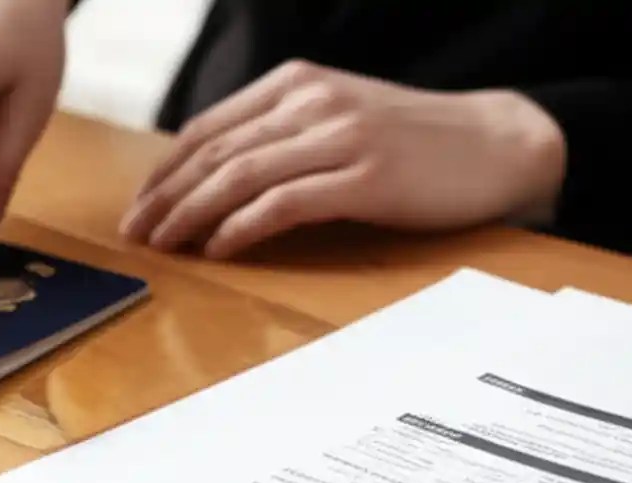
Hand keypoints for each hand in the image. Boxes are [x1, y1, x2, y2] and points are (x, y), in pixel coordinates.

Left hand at [122, 60, 565, 258]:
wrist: (497, 142)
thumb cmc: (411, 140)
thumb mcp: (336, 118)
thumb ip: (279, 136)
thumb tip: (211, 180)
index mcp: (296, 83)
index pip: (209, 128)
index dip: (165, 170)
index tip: (138, 205)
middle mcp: (312, 102)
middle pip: (215, 153)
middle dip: (165, 196)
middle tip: (134, 232)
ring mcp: (340, 137)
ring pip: (240, 176)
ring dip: (191, 214)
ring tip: (163, 244)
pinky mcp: (366, 178)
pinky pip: (285, 204)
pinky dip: (243, 227)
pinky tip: (218, 248)